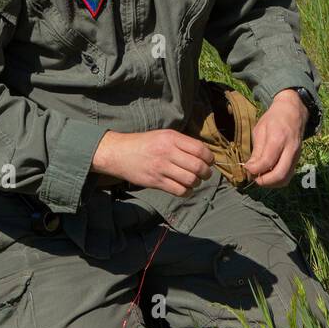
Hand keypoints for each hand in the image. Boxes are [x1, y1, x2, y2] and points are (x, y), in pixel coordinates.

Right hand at [92, 129, 214, 196]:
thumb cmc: (144, 143)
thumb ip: (182, 143)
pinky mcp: (155, 182)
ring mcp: (161, 168)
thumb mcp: (163, 135)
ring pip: (190, 180)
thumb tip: (204, 154)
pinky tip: (185, 188)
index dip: (209, 158)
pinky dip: (187, 191)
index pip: (200, 149)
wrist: (118, 153)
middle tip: (206, 174)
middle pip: (198, 166)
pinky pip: (179, 190)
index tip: (210, 162)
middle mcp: (167, 152)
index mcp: (171, 138)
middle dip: (206, 172)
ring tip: (195, 181)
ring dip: (197, 183)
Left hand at [243, 89, 307, 186]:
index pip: (267, 162)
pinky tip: (269, 174)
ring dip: (272, 183)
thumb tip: (250, 169)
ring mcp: (296, 155)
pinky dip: (278, 179)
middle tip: (255, 178)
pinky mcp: (298, 159)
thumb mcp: (260, 130)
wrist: (293, 112)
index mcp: (278, 139)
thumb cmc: (274, 119)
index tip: (247, 167)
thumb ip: (257, 151)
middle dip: (265, 181)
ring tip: (261, 177)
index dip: (254, 170)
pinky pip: (288, 175)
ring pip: (286, 178)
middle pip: (280, 174)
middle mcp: (290, 149)